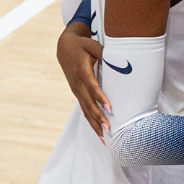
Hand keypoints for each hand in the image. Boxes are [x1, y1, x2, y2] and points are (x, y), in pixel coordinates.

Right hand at [56, 24, 109, 138]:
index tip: (110, 108)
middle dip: (98, 117)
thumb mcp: (92, 44)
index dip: (100, 97)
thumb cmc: (82, 45)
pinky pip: (84, 109)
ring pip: (85, 110)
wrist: (64, 48)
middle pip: (88, 103)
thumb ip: (104, 52)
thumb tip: (119, 60)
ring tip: (104, 138)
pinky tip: (98, 132)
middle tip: (109, 129)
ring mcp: (76, 90)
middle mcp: (78, 84)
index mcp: (82, 71)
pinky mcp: (78, 93)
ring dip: (94, 124)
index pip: (92, 87)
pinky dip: (91, 121)